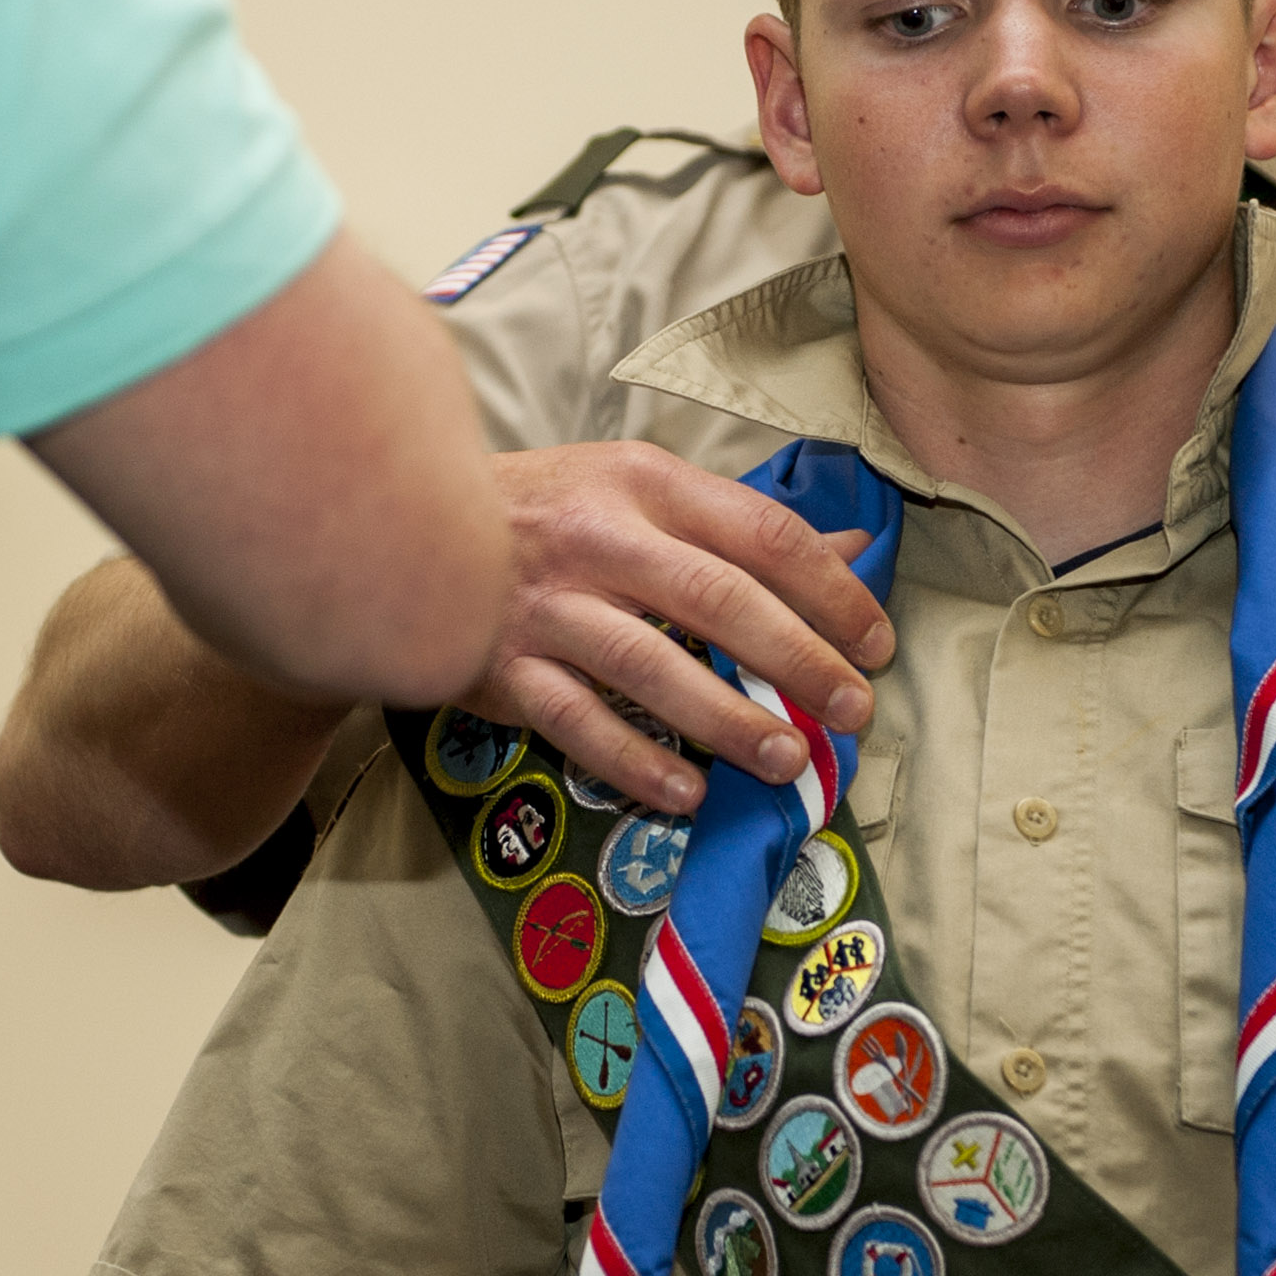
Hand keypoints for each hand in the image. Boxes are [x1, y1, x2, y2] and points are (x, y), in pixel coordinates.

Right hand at [468, 444, 896, 813]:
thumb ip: (738, 525)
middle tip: (853, 707)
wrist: (401, 524)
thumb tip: (850, 547)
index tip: (875, 640)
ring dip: (727, 719)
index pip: (760, 533)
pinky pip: (577, 722)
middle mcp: (598, 538)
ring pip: (650, 666)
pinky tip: (687, 793)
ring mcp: (548, 606)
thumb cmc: (543, 509)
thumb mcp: (640, 489)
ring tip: (787, 760)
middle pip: (718, 599)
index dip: (830, 590)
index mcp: (643, 482)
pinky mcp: (505, 667)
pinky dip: (635, 762)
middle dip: (798, 659)